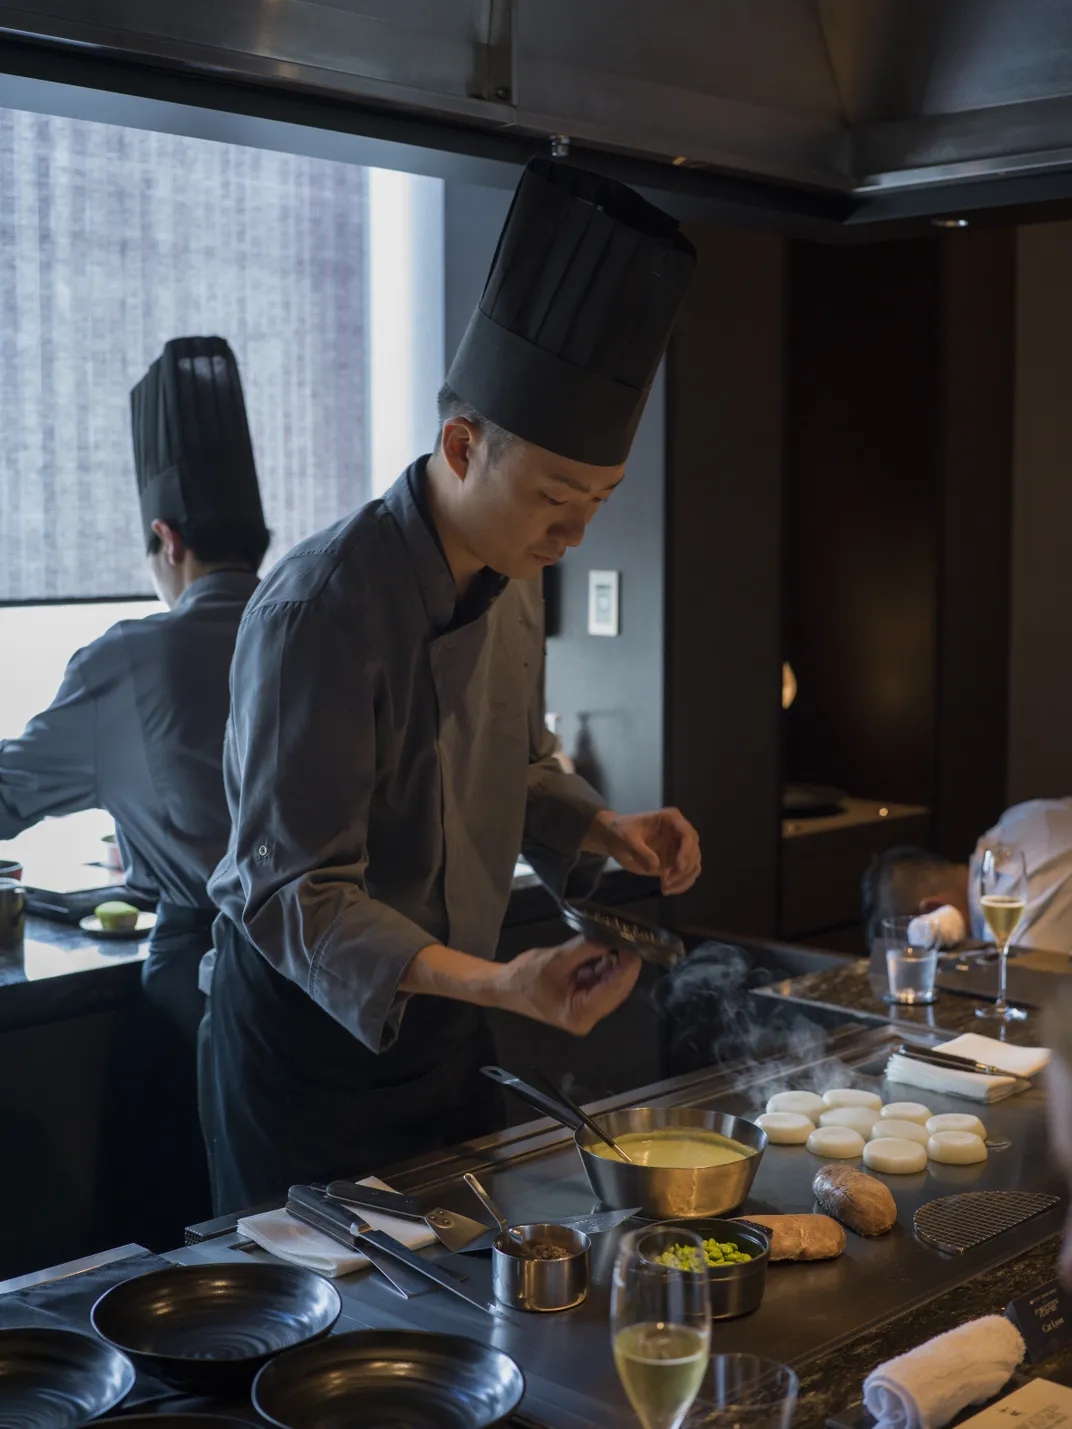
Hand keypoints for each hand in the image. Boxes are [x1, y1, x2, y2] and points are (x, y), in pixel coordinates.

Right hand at [493, 936, 641, 1035]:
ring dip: (613, 964)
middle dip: (623, 964)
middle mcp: (588, 1018)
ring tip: (616, 941)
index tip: (635, 944)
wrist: (503, 987)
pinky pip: (600, 984)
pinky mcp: (583, 1003)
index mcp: (581, 1013)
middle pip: (616, 989)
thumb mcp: (557, 959)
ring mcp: (586, 1011)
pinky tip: (604, 950)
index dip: (628, 966)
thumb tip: (612, 936)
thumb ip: (587, 948)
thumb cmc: (525, 976)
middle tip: (628, 938)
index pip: (614, 989)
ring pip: (610, 986)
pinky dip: (603, 968)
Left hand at [584, 807, 700, 894]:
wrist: (614, 838)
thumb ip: (641, 850)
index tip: (677, 867)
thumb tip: (656, 866)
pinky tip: (667, 889)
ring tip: (665, 888)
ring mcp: (679, 847)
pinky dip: (681, 884)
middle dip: (683, 869)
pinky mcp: (675, 861)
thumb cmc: (620, 831)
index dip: (686, 852)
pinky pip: (686, 874)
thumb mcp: (627, 838)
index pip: (688, 835)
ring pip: (693, 865)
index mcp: (671, 819)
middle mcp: (680, 831)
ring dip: (683, 879)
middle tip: (666, 881)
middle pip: (694, 852)